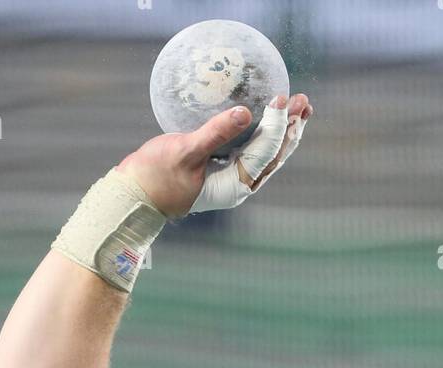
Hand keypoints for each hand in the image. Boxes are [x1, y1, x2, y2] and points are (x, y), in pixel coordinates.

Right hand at [117, 93, 312, 219]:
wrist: (137, 193)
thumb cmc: (156, 176)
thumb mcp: (185, 151)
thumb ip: (216, 134)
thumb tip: (245, 114)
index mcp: (234, 186)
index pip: (264, 153)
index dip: (276, 125)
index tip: (282, 99)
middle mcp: (240, 184)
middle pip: (274, 156)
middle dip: (291, 129)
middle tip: (305, 101)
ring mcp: (233, 177)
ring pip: (267, 153)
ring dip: (283, 130)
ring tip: (299, 107)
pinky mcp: (223, 168)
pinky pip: (251, 149)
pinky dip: (263, 132)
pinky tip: (268, 117)